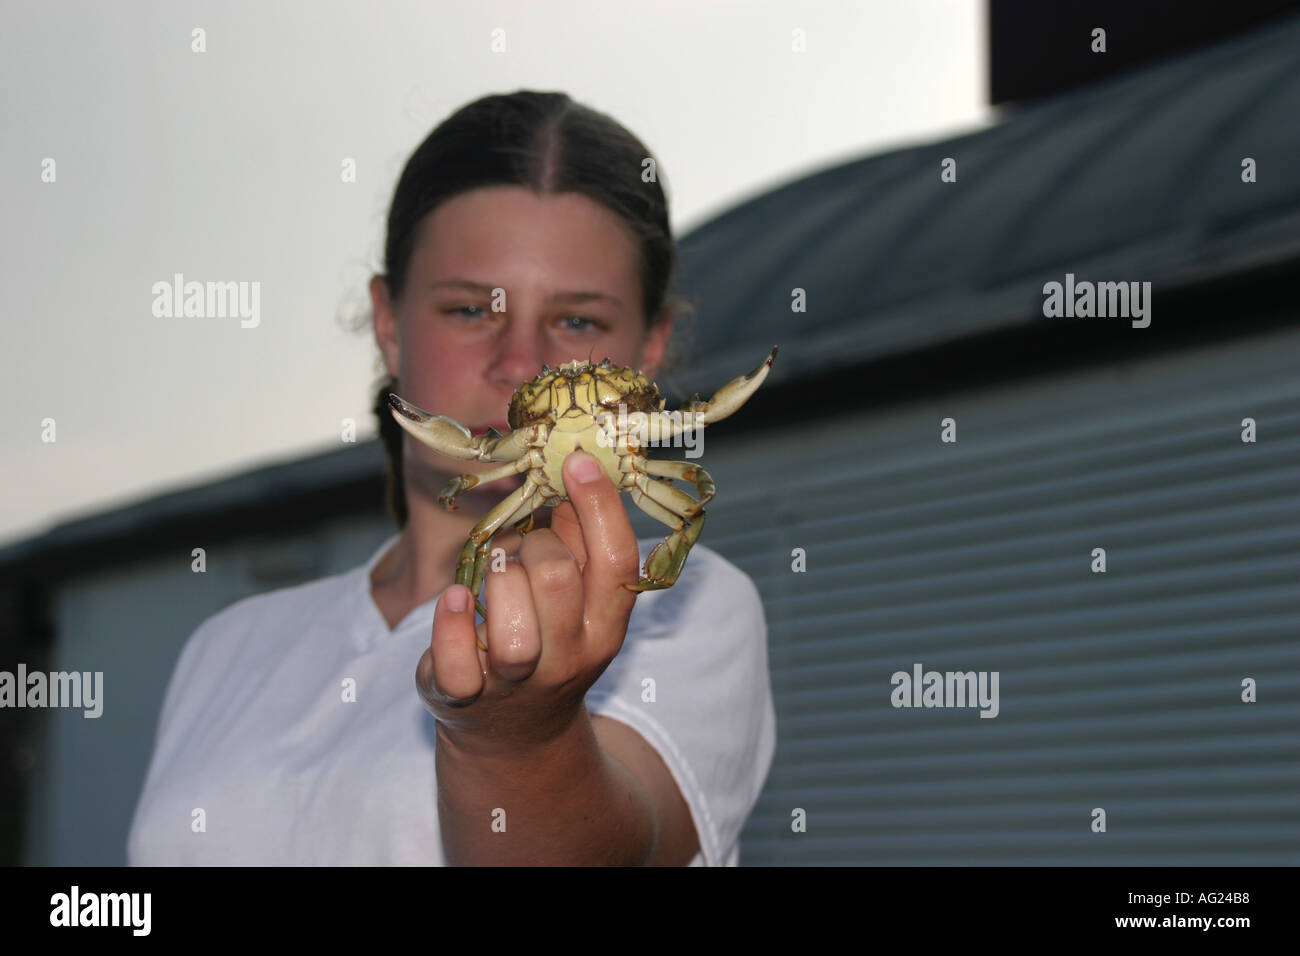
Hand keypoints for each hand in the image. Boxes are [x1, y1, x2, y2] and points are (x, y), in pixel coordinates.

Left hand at [416, 450, 640, 756]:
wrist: (514, 736)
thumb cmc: (546, 643)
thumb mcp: (579, 601)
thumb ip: (580, 543)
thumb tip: (579, 472)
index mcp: (606, 626)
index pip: (617, 561)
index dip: (600, 504)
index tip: (577, 462)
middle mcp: (569, 658)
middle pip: (558, 581)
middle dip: (534, 545)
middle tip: (522, 548)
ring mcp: (517, 682)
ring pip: (514, 628)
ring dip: (496, 582)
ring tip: (492, 578)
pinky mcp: (463, 696)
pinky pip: (457, 662)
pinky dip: (450, 624)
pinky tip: (454, 599)